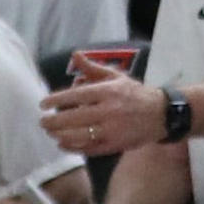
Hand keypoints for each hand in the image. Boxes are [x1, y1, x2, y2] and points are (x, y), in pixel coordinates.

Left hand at [38, 70, 166, 155]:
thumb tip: (75, 55)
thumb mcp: (115, 76)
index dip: (57, 100)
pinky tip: (62, 144)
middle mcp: (110, 111)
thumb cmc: (134, 93)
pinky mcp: (115, 145)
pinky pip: (90, 148)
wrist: (161, 114)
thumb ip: (92, 68)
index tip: (43, 104)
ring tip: (50, 132)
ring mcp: (113, 130)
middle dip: (55, 121)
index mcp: (108, 92)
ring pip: (81, 135)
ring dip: (61, 135)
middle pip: (75, 118)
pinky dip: (74, 147)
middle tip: (42, 122)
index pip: (77, 96)